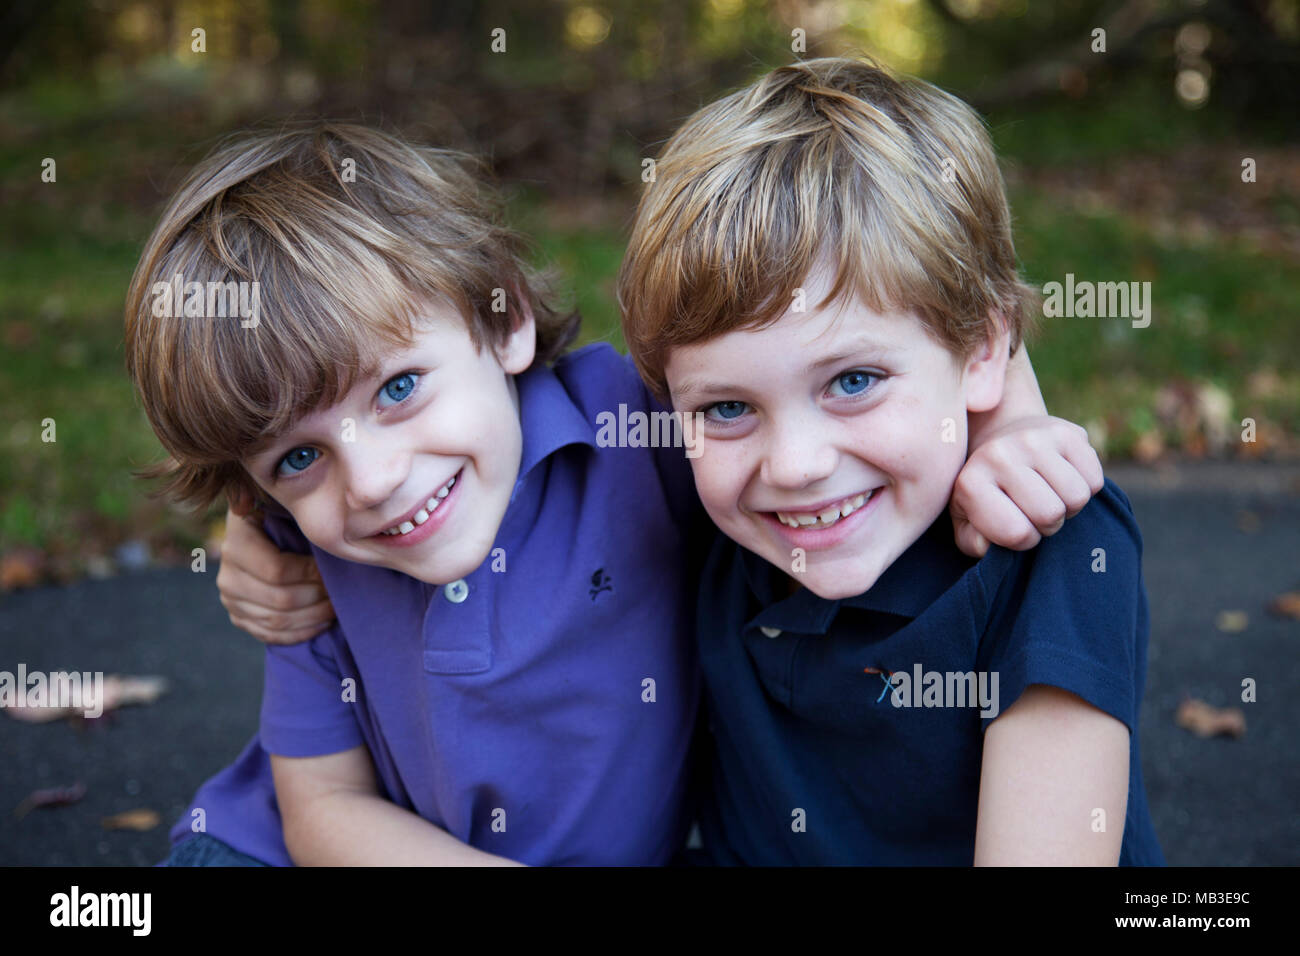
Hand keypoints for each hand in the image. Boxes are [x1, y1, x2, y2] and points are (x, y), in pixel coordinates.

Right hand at [216, 500, 335, 644]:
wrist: (266, 535)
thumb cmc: (284, 516)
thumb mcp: (281, 502)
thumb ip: (280, 503)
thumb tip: (250, 500)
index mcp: (237, 541)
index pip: (278, 571)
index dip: (312, 574)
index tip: (333, 568)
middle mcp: (227, 573)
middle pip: (281, 600)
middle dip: (318, 598)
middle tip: (342, 591)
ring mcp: (231, 599)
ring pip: (277, 621)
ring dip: (314, 617)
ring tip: (336, 605)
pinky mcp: (239, 617)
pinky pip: (270, 635)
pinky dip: (301, 632)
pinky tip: (322, 622)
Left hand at [951, 416, 1102, 557]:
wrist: (1004, 441)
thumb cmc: (989, 493)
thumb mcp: (969, 522)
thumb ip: (973, 543)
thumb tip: (988, 545)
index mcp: (970, 482)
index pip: (1016, 533)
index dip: (1025, 540)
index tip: (1016, 524)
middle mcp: (998, 455)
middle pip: (1050, 514)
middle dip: (1048, 524)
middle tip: (1035, 510)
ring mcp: (1032, 439)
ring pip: (1076, 497)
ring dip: (1068, 506)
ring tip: (1048, 493)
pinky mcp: (1065, 432)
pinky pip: (1094, 480)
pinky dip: (1086, 487)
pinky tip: (1062, 478)